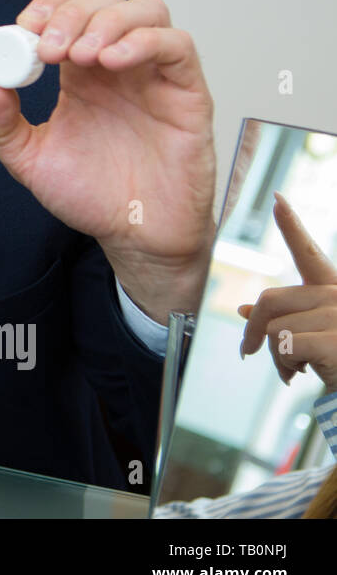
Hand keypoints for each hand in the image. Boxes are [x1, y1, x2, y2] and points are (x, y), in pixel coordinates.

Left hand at [0, 0, 216, 323]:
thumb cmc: (91, 195)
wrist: (134, 235)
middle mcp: (118, 66)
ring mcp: (155, 75)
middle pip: (104, 2)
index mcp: (80, 73)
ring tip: (81, 55)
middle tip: (48, 50)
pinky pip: (178, 46)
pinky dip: (144, 41)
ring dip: (107, 21)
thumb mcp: (29, 160)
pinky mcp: (188, 92)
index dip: (46, 9)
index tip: (23, 29)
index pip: (67, 12)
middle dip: (71, 14)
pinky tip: (114, 62)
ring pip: (146, 10)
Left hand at [240, 193, 336, 392]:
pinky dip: (283, 365)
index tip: (278, 199)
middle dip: (252, 331)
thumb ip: (284, 318)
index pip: (309, 253)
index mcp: (334, 291)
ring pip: (272, 326)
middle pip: (270, 300)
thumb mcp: (310, 338)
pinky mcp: (336, 338)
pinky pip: (283, 344)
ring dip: (274, 356)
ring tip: (295, 370)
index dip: (292, 226)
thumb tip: (246, 308)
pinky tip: (301, 375)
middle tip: (249, 352)